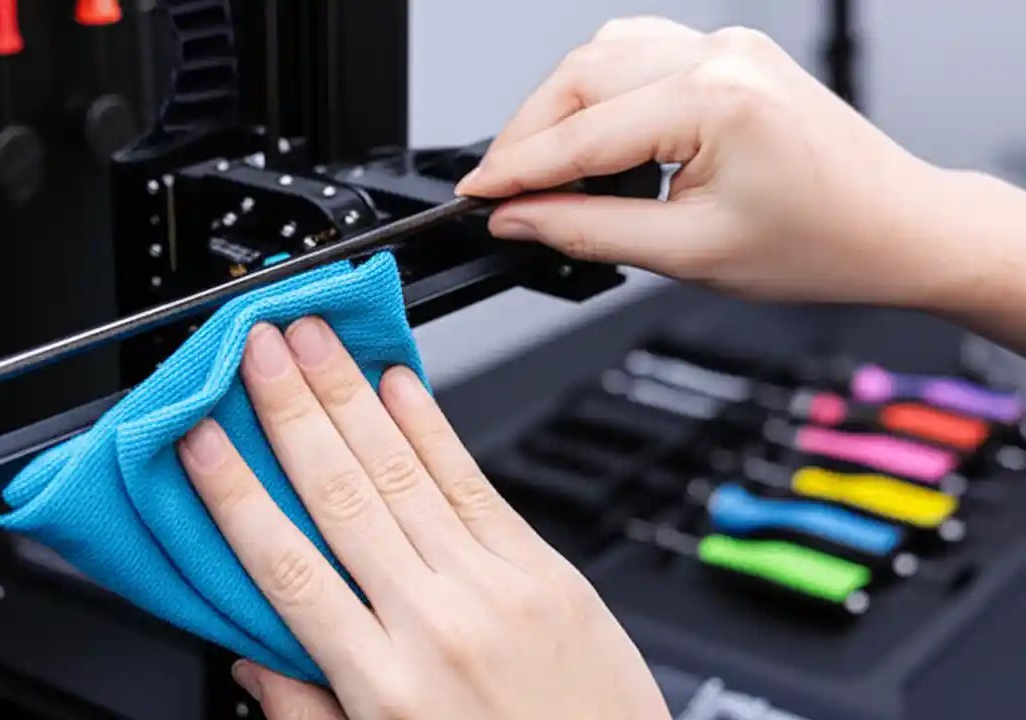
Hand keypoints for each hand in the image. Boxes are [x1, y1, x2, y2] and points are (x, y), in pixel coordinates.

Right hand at [178, 319, 669, 719]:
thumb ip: (309, 714)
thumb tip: (251, 663)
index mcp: (380, 684)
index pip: (286, 569)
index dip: (235, 495)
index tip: (200, 439)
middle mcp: (433, 624)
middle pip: (340, 496)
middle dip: (290, 411)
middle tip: (256, 348)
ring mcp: (493, 588)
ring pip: (403, 474)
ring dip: (350, 396)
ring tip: (314, 339)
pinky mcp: (544, 570)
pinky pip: (474, 484)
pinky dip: (432, 427)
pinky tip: (400, 383)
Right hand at [458, 17, 973, 308]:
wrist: (895, 228)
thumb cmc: (821, 244)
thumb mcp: (689, 254)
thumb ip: (588, 231)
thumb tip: (519, 218)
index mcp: (717, 99)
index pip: (583, 133)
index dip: (516, 169)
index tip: (475, 196)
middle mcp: (720, 55)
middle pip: (580, 76)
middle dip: (527, 134)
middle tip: (499, 190)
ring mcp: (727, 47)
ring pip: (602, 55)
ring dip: (558, 109)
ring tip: (539, 170)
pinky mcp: (729, 55)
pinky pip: (639, 51)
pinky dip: (598, 91)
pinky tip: (587, 132)